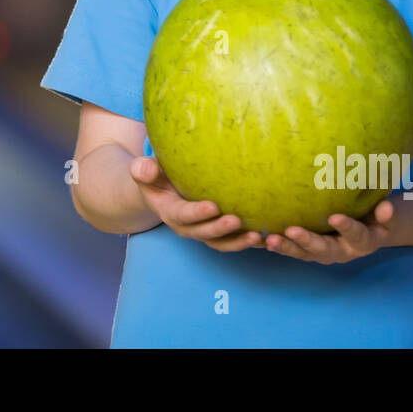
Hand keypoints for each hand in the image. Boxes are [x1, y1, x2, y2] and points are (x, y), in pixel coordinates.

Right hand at [130, 156, 264, 251]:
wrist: (163, 193)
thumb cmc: (157, 178)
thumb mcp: (145, 172)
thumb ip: (143, 170)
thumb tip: (144, 168)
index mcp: (171, 212)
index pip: (183, 215)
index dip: (197, 214)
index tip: (213, 206)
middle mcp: (188, 227)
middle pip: (204, 234)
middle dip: (220, 230)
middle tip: (237, 221)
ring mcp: (204, 232)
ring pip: (221, 243)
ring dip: (238, 243)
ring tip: (257, 237)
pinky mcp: (219, 233)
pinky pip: (234, 240)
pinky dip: (250, 242)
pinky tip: (269, 238)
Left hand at [265, 199, 396, 263]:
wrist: (368, 229)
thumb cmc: (375, 215)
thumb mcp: (386, 215)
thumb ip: (387, 213)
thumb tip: (387, 207)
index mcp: (363, 242)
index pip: (356, 235)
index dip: (346, 227)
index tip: (335, 217)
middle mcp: (340, 251)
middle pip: (323, 250)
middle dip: (307, 242)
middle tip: (292, 231)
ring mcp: (321, 253)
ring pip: (302, 254)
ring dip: (285, 247)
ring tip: (268, 240)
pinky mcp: (306, 251)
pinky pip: (289, 250)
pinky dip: (272, 246)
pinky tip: (256, 239)